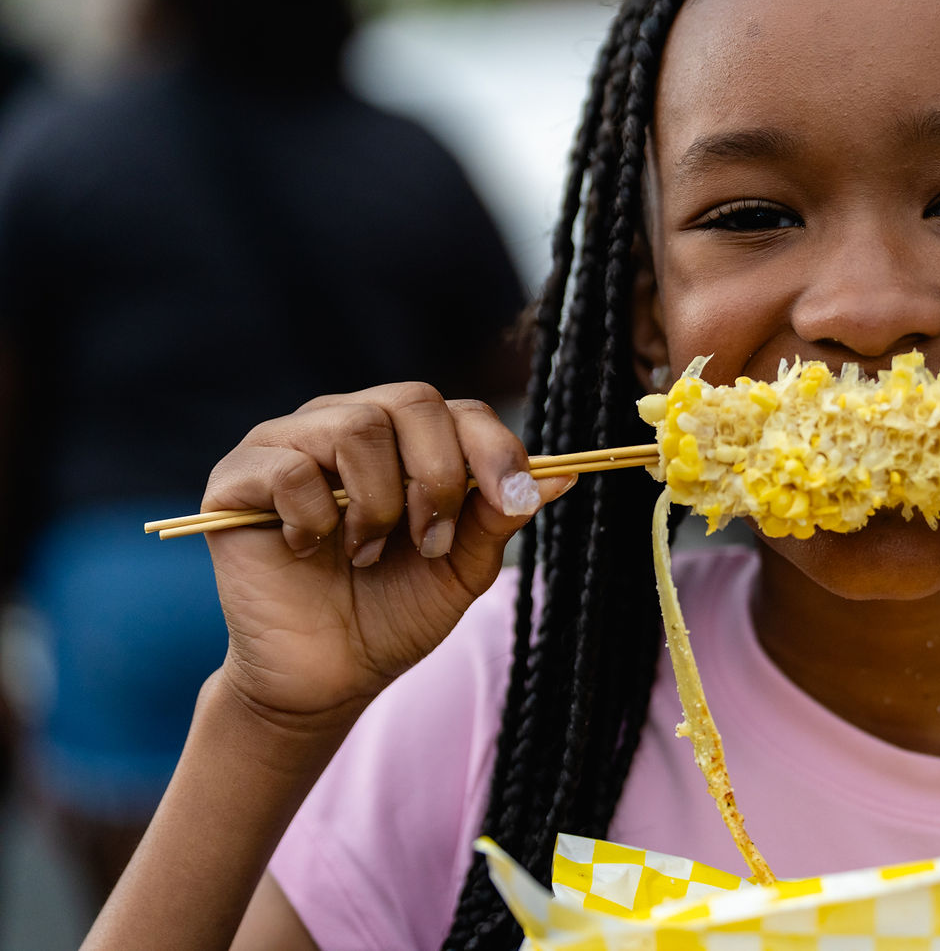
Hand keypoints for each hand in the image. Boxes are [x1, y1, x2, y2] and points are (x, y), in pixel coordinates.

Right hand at [201, 383, 568, 726]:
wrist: (327, 677)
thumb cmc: (395, 613)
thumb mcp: (462, 566)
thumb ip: (499, 515)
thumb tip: (563, 475)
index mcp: (406, 441)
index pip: (460, 410)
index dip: (494, 449)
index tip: (514, 501)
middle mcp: (348, 424)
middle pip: (411, 401)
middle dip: (437, 477)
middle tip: (429, 542)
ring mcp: (289, 443)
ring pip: (354, 427)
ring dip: (378, 503)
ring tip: (368, 553)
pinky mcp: (238, 477)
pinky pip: (289, 468)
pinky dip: (315, 517)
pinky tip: (313, 550)